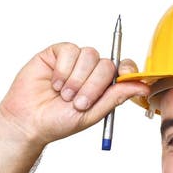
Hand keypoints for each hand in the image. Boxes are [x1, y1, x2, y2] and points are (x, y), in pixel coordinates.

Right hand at [0, 44, 149, 148]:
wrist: (29, 121)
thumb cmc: (58, 122)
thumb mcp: (92, 114)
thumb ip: (116, 98)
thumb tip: (143, 87)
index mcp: (103, 86)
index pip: (123, 69)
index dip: (127, 70)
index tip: (125, 77)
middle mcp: (91, 71)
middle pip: (106, 64)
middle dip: (94, 86)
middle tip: (77, 103)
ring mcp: (74, 61)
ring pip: (88, 55)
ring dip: (76, 79)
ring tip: (64, 96)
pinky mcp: (57, 53)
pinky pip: (69, 50)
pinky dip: (63, 69)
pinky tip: (55, 83)